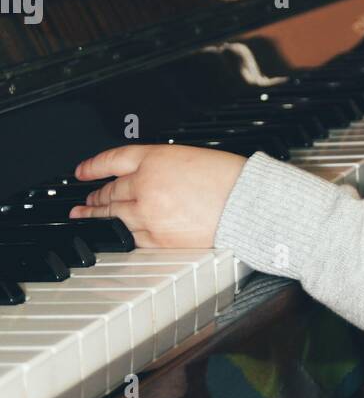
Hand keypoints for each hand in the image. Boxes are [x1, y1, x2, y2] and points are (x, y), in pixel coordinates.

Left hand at [69, 144, 246, 248]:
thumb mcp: (190, 158)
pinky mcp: (157, 238)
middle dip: (95, 196)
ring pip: (114, 215)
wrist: (247, 205)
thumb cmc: (230, 180)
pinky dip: (120, 234)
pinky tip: (115, 234)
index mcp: (155, 159)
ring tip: (88, 217)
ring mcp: (148, 213)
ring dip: (98, 216)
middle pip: (110, 190)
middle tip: (86, 200)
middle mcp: (146, 185)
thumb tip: (145, 179)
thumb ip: (162, 167)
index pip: (113, 160)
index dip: (93, 166)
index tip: (81, 172)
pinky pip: (130, 237)